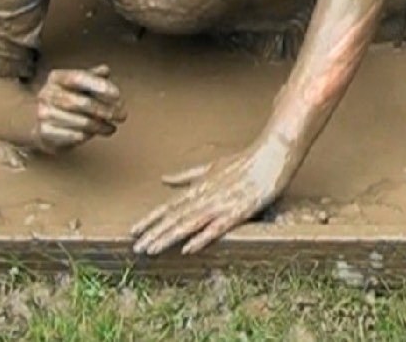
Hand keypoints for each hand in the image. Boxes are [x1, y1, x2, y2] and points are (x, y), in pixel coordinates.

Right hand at [34, 64, 124, 152]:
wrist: (42, 127)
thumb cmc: (67, 102)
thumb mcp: (79, 86)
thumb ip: (93, 77)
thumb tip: (105, 70)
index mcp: (56, 78)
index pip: (78, 78)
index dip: (98, 85)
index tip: (117, 95)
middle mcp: (47, 94)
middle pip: (82, 103)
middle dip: (106, 110)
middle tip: (122, 116)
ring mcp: (44, 114)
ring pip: (81, 122)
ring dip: (101, 126)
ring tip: (111, 127)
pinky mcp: (45, 132)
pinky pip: (75, 136)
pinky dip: (89, 135)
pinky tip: (96, 133)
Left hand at [131, 137, 296, 254]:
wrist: (272, 154)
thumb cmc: (245, 160)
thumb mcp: (212, 166)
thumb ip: (187, 175)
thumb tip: (165, 179)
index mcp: (199, 187)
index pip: (170, 206)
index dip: (151, 219)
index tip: (133, 231)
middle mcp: (206, 197)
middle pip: (175, 217)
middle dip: (154, 233)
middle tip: (135, 248)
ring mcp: (222, 204)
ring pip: (189, 224)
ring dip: (169, 238)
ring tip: (151, 250)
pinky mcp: (239, 211)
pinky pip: (217, 228)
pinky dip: (201, 239)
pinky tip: (187, 249)